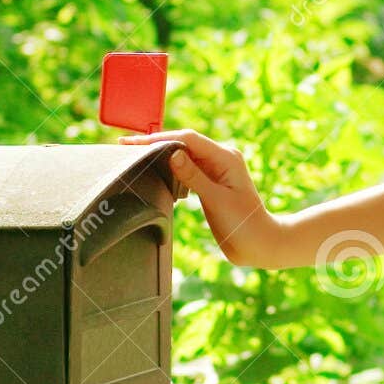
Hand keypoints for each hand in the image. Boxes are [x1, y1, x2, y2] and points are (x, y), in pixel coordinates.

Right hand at [120, 128, 281, 266]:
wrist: (259, 244)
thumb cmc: (243, 223)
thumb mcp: (216, 199)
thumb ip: (194, 176)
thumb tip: (172, 154)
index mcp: (226, 157)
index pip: (188, 139)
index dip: (159, 139)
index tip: (134, 143)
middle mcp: (221, 158)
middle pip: (183, 143)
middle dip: (155, 144)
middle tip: (124, 147)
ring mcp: (216, 170)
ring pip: (183, 155)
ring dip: (160, 154)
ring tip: (133, 155)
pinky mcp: (211, 183)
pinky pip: (187, 169)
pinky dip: (169, 167)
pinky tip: (153, 169)